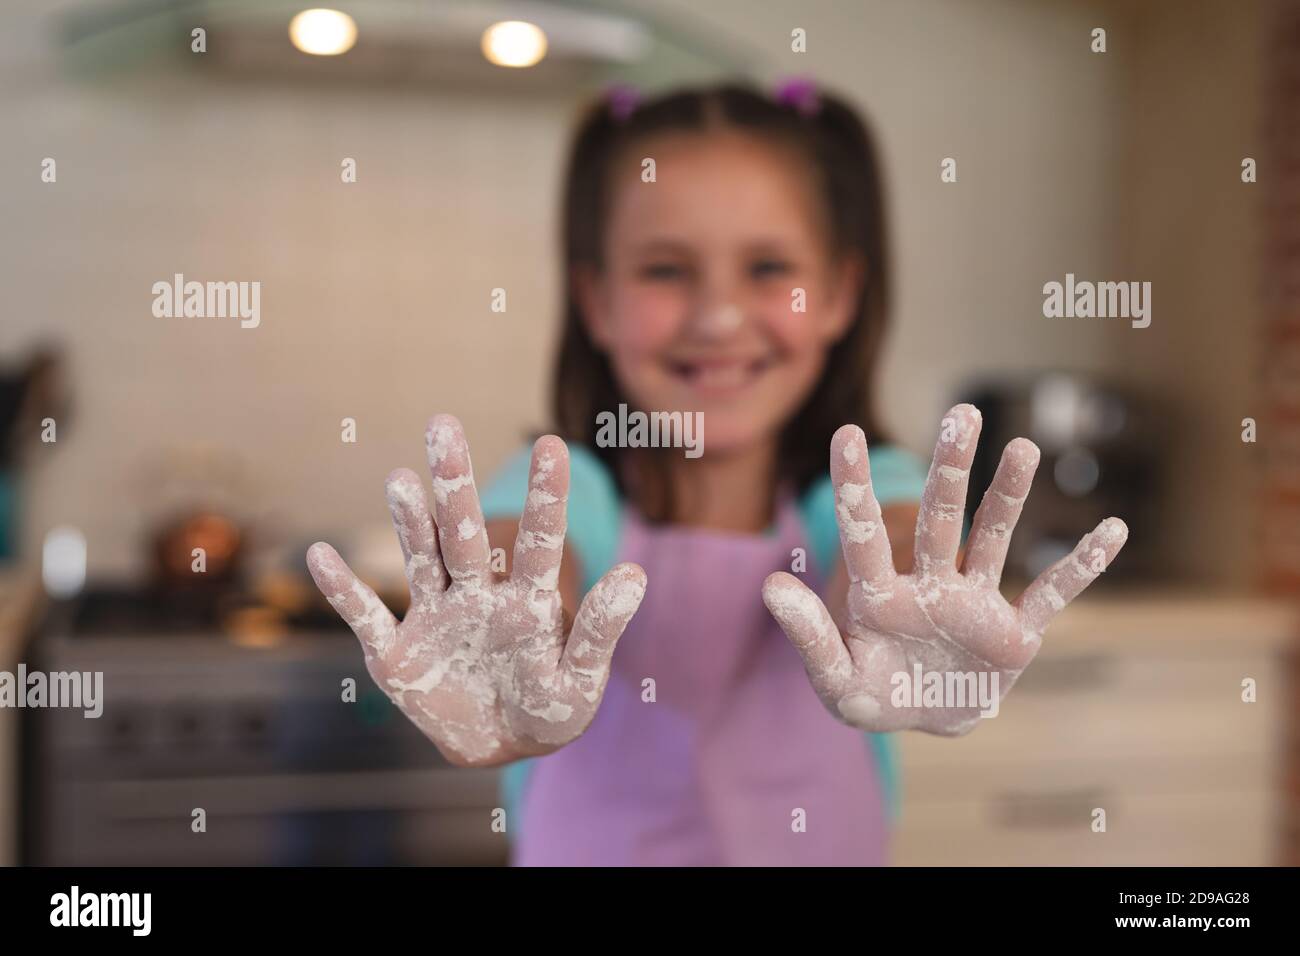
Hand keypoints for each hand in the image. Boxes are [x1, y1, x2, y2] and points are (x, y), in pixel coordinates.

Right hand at [307, 415, 646, 766]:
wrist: (500, 745)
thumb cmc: (549, 709)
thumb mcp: (580, 680)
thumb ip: (601, 630)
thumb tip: (636, 574)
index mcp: (527, 600)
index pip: (538, 541)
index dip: (544, 497)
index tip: (553, 445)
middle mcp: (478, 595)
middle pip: (465, 533)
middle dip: (455, 483)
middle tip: (444, 425)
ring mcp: (435, 618)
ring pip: (421, 559)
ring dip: (409, 522)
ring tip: (402, 477)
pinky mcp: (397, 652)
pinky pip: (365, 617)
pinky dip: (343, 591)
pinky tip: (319, 555)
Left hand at [762, 404, 1127, 735]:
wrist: (926, 720)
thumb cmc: (875, 696)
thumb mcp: (837, 681)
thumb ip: (809, 637)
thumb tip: (771, 586)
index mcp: (879, 596)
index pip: (862, 534)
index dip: (854, 487)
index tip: (846, 433)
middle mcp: (929, 585)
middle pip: (940, 518)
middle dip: (950, 469)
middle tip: (961, 414)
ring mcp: (974, 603)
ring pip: (993, 540)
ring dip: (1009, 497)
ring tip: (1024, 447)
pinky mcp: (1015, 632)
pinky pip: (1052, 594)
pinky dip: (1082, 567)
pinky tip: (1112, 531)